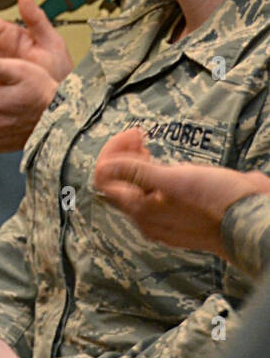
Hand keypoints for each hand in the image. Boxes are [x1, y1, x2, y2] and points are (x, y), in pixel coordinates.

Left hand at [94, 129, 269, 258]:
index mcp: (142, 212)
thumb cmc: (216, 201)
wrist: (255, 223)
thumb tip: (102, 166)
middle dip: (123, 154)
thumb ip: (137, 173)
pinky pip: (158, 192)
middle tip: (139, 135)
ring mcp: (168, 216)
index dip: (112, 153)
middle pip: (120, 183)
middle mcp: (150, 217)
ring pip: (139, 186)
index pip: (106, 180)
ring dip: (136, 162)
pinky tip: (165, 164)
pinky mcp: (185, 212)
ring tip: (145, 145)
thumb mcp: (174, 181)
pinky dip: (154, 173)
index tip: (133, 134)